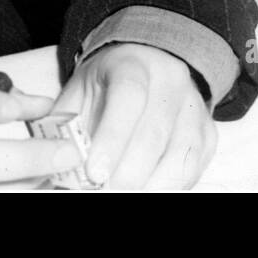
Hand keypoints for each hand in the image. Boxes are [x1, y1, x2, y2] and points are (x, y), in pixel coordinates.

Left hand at [54, 43, 214, 188]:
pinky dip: (170, 186)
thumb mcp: (81, 90)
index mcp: (134, 65)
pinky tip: (148, 191)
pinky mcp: (206, 133)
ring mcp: (193, 108)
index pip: (129, 97)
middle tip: (104, 193)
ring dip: (152, 185)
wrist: (148, 62)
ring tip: (125, 195)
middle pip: (155, 134)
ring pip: (181, 155)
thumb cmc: (108, 82)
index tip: (94, 173)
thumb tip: (51, 161)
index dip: (113, 137)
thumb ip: (67, 124)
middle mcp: (170, 82)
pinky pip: (194, 167)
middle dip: (128, 174)